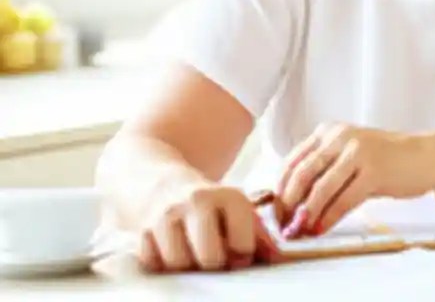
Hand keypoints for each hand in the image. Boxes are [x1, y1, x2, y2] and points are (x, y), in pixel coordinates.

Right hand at [137, 183, 279, 272]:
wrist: (162, 183)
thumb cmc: (211, 207)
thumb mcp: (239, 212)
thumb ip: (260, 237)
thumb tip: (277, 260)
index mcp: (230, 197)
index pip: (242, 245)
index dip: (242, 257)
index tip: (239, 254)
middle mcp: (198, 202)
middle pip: (209, 258)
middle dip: (214, 266)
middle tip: (215, 260)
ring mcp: (167, 214)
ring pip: (179, 263)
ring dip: (187, 267)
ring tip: (193, 255)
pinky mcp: (142, 228)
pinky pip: (153, 263)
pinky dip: (163, 265)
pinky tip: (171, 252)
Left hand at [275, 123, 429, 237]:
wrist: (425, 157)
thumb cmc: (386, 160)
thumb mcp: (349, 155)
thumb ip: (323, 170)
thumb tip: (292, 203)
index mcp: (329, 130)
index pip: (292, 160)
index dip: (279, 189)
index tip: (275, 211)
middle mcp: (340, 136)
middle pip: (301, 174)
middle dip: (288, 204)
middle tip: (284, 225)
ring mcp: (358, 152)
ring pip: (320, 189)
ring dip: (307, 214)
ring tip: (301, 231)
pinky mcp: (374, 171)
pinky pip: (343, 200)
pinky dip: (328, 218)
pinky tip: (322, 229)